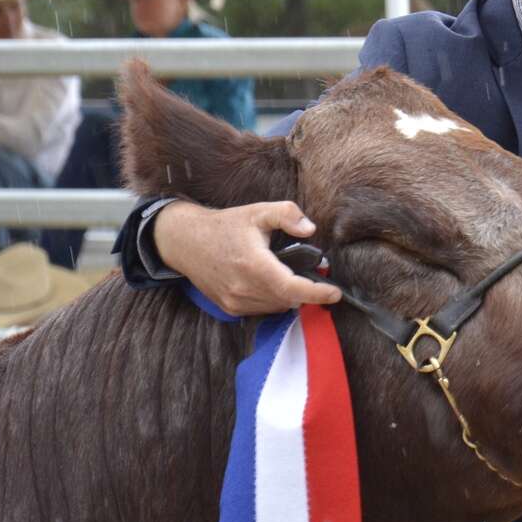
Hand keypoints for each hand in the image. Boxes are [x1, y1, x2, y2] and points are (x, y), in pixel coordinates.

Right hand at [152, 200, 341, 316]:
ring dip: (291, 296)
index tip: (335, 292)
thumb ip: (287, 214)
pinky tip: (274, 284)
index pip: (291, 287)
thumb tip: (310, 229)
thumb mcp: (258, 211)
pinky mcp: (231, 308)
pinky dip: (275, 300)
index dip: (316, 293)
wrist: (186, 242)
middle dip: (307, 289)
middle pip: (289, 299)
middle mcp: (243, 288)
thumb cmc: (225, 226)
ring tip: (293, 276)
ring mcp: (236, 301)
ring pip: (278, 306)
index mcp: (253, 264)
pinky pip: (264, 310)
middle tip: (314, 273)